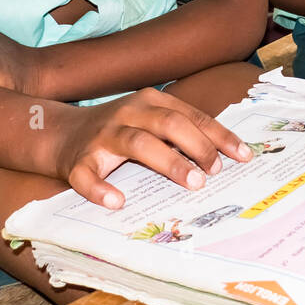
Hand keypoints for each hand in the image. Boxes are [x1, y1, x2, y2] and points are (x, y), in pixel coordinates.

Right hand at [56, 88, 253, 208]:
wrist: (60, 134)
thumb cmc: (118, 132)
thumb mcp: (150, 122)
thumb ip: (181, 132)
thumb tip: (225, 156)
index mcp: (150, 102)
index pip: (192, 116)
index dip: (220, 136)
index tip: (244, 156)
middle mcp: (128, 113)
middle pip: (168, 123)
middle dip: (197, 146)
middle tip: (215, 172)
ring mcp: (102, 136)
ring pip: (137, 144)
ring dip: (168, 163)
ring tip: (192, 183)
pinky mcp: (77, 161)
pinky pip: (87, 176)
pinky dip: (101, 189)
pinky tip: (117, 201)